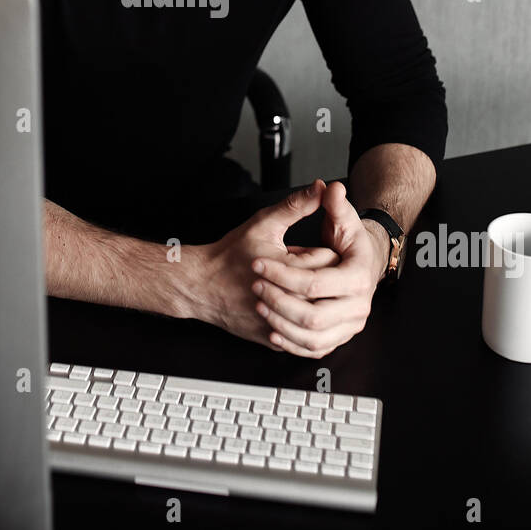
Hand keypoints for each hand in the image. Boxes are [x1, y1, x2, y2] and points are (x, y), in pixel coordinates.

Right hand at [183, 179, 386, 354]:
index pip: (330, 263)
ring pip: (317, 314)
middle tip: (294, 267)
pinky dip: (299, 319)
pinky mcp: (275, 341)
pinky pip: (302, 335)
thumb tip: (321, 187)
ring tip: (290, 285)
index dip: (317, 252)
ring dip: (310, 298)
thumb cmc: (229, 255)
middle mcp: (290, 305)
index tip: (299, 251)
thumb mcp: (263, 224)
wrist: (201, 286)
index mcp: (292, 274)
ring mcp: (283, 326)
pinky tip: (285, 303)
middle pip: (326, 290)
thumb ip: (296, 205)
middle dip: (315, 275)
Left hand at [250, 180, 387, 356]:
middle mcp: (359, 305)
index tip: (258, 263)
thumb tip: (327, 187)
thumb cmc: (344, 244)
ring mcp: (349, 326)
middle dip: (277, 301)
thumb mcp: (336, 221)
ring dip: (279, 322)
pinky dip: (289, 341)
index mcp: (358, 276)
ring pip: (310, 337)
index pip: (314, 283)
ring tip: (259, 303)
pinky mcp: (337, 338)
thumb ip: (331, 204)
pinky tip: (270, 326)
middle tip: (255, 286)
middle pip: (311, 316)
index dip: (281, 273)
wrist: (356, 270)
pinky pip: (312, 348)